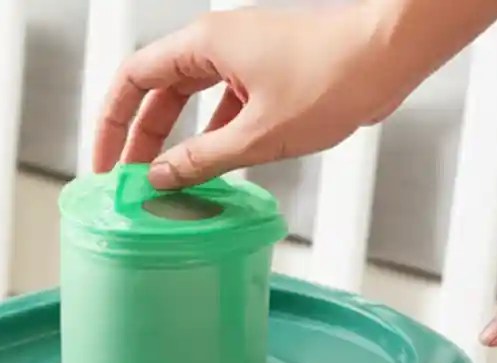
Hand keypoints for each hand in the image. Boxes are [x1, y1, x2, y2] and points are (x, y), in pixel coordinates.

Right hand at [91, 1, 496, 188]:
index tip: (107, 164)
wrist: (389, 54)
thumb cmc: (332, 79)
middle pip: (159, 92)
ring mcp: (244, 57)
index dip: (113, 124)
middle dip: (142, 138)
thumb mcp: (257, 135)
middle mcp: (217, 44)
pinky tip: (215, 171)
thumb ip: (202, 160)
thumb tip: (161, 179)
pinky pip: (226, 105)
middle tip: (131, 184)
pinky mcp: (268, 73)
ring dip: (179, 140)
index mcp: (203, 45)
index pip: (133, 80)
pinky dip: (214, 136)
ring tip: (167, 184)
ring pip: (194, 101)